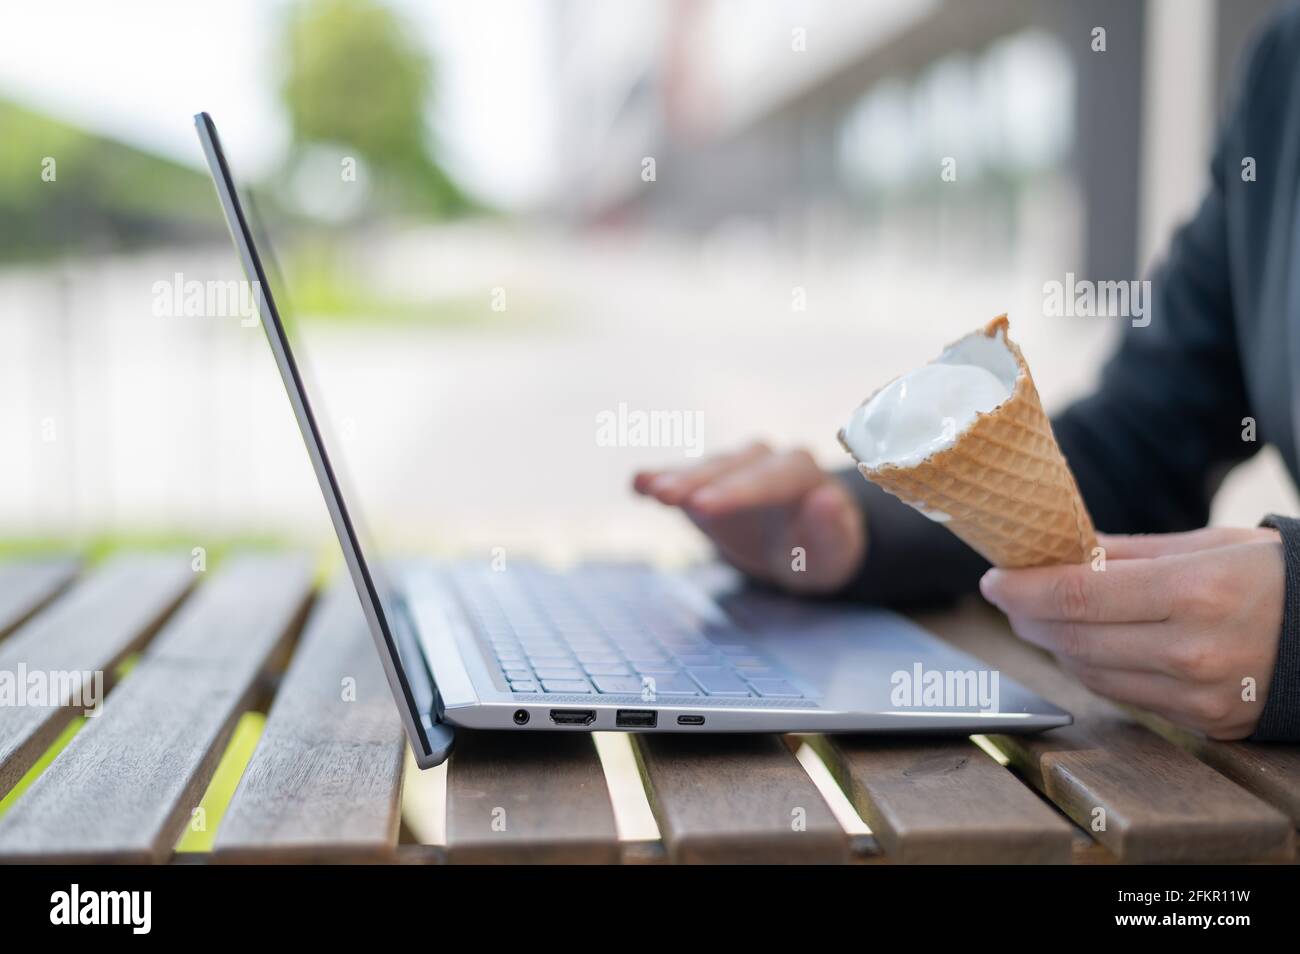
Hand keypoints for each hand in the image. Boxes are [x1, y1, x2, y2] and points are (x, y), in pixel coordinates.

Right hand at [632, 442, 864, 593]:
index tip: (704, 507)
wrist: (802, 545)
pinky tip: (637, 484)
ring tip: (650, 491)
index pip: (768, 477)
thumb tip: (827, 499)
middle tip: (667, 496)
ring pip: (704, 469)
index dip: (735, 491)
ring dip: (676, 477)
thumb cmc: (820, 549)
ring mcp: (732, 468)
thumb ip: (832, 528)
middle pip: (729, 467)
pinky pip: (680, 475)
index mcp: (800, 472)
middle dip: (698, 481)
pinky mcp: (706, 481)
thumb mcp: (834, 552)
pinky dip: (659, 477)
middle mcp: (764, 460)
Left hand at [979, 527, 1284, 738]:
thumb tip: (1062, 547)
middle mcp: (1191, 651)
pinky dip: (1091, 669)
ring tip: (1035, 617)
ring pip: (1092, 673)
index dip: (1024, 589)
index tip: (993, 579)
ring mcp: (1197, 695)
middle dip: (1028, 617)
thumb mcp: (1209, 544)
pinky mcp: (1204, 724)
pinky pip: (1124, 696)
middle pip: (1075, 640)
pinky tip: (1081, 645)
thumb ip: (1129, 551)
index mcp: (1192, 592)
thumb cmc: (1275, 577)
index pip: (1077, 596)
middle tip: (1006, 595)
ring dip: (1052, 645)